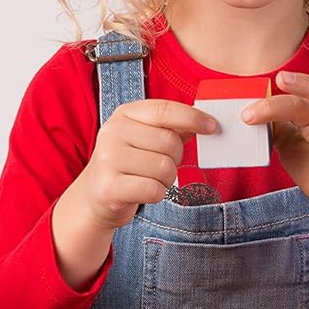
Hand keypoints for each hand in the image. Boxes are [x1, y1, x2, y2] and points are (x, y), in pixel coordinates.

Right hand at [67, 99, 216, 232]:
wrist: (95, 197)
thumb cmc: (128, 165)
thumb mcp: (144, 138)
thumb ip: (172, 127)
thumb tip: (206, 121)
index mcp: (124, 114)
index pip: (165, 110)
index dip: (193, 117)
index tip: (213, 127)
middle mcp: (113, 132)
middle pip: (170, 142)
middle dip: (176, 158)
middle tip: (161, 165)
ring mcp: (108, 159)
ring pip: (165, 168)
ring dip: (167, 179)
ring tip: (149, 179)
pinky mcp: (110, 187)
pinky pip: (155, 190)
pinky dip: (157, 194)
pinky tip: (144, 191)